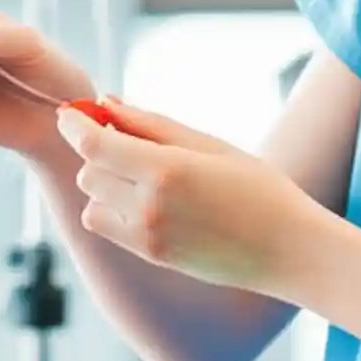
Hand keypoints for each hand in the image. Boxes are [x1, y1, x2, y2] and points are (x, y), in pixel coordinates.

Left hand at [55, 99, 327, 292]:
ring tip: (143, 177)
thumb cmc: (260, 189)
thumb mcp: (210, 145)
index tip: (73, 114)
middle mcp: (150, 206)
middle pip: (89, 170)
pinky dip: (113, 209)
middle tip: (128, 141)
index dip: (74, 124)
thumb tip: (107, 104)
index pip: (93, 143)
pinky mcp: (151, 256)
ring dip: (105, 183)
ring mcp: (147, 237)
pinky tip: (147, 202)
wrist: (287, 249)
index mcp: (167, 170)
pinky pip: (105, 226)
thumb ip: (154, 124)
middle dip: (99, 152)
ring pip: (92, 199)